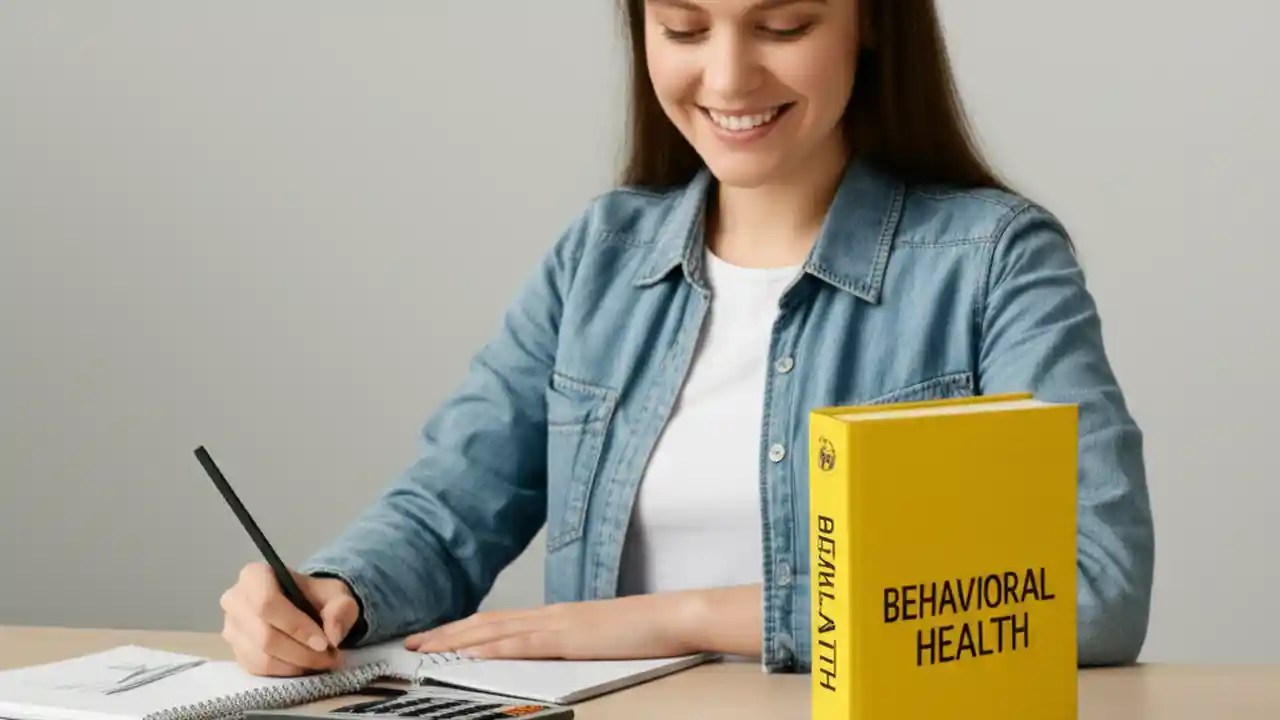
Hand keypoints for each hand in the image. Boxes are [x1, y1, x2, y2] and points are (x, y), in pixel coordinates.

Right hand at [219, 562, 360, 675]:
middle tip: (329, 657)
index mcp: (254, 576)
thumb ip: (340, 609)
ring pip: (261, 657)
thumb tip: (333, 635)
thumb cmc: (316, 596)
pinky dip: (285, 672)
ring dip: (296, 665)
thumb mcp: (336, 594)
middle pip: (264, 635)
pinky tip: (304, 666)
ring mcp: (231, 628)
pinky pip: (257, 670)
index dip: (296, 626)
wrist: (305, 606)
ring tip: (321, 662)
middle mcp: (235, 600)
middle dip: (301, 651)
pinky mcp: (235, 651)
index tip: (324, 642)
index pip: (267, 603)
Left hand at [404, 585, 761, 659]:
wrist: (672, 617)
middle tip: (413, 642)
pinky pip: (520, 645)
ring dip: (455, 639)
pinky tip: (467, 654)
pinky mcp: (567, 638)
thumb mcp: (599, 637)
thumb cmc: (644, 630)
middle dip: (446, 633)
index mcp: (556, 616)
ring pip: (493, 631)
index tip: (436, 636)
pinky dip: (489, 648)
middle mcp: (549, 615)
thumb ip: (573, 642)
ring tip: (425, 649)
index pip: (499, 622)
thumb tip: (555, 653)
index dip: (464, 628)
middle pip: (486, 623)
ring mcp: (556, 624)